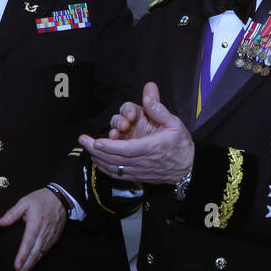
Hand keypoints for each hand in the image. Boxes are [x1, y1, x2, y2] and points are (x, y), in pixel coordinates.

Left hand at [0, 187, 66, 270]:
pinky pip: (44, 252)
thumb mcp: (25, 202)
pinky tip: (31, 266)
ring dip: (30, 266)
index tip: (16, 265)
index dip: (22, 255)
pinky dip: (37, 260)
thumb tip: (0, 223)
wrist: (60, 199)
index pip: (28, 242)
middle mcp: (43, 233)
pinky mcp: (53, 239)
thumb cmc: (41, 200)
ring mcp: (49, 237)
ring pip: (39, 255)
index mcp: (36, 224)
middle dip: (25, 267)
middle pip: (34, 253)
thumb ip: (12, 213)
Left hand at [79, 81, 193, 183]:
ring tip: (87, 148)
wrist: (188, 168)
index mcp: (151, 148)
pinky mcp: (137, 177)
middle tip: (82, 141)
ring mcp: (138, 171)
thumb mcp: (174, 123)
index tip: (96, 141)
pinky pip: (116, 174)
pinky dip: (104, 168)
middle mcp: (142, 162)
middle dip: (95, 150)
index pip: (125, 149)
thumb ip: (158, 109)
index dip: (108, 147)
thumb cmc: (180, 145)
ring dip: (97, 159)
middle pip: (113, 159)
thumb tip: (147, 94)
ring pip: (112, 168)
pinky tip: (97, 160)